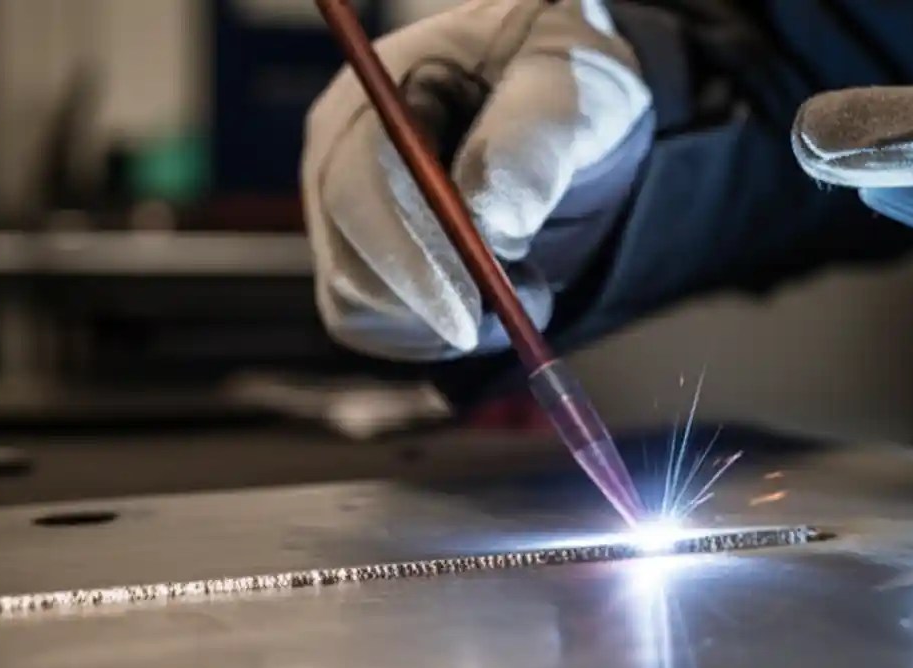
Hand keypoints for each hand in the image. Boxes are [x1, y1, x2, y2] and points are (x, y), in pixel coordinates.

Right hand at [302, 0, 651, 360]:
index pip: (358, 185)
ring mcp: (344, 222)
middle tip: (521, 311)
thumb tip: (491, 215)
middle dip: (434, 309)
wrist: (570, 119)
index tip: (470, 313)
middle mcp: (339, 161)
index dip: (408, 255)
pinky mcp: (365, 271)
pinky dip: (442, 340)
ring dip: (447, 327)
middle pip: (348, 265)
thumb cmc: (567, 82)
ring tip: (527, 283)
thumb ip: (535, 137)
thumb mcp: (573, 85)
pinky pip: (382, 335)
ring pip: (361, 313)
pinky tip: (495, 304)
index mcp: (378, 98)